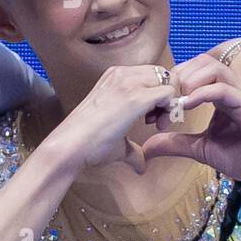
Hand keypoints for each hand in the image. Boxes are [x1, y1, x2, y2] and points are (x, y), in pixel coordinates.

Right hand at [43, 64, 177, 174]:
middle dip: (167, 97)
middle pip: (163, 75)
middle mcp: (122, 74)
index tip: (152, 119)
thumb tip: (141, 165)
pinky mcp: (136, 97)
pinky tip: (157, 125)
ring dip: (169, 102)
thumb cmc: (88, 143)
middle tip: (157, 122)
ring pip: (167, 81)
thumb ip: (132, 148)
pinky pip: (168, 93)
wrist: (71, 146)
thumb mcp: (114, 137)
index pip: (151, 75)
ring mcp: (128, 83)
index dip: (158, 96)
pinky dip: (170, 108)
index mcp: (115, 76)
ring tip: (156, 124)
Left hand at [141, 55, 240, 196]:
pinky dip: (202, 93)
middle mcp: (233, 86)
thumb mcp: (200, 148)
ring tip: (174, 102)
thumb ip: (176, 143)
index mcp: (221, 91)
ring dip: (189, 80)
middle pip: (200, 61)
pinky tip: (187, 106)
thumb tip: (146, 147)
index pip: (192, 71)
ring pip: (212, 67)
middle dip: (176, 78)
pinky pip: (223, 88)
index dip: (170, 84)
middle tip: (160, 102)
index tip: (152, 107)